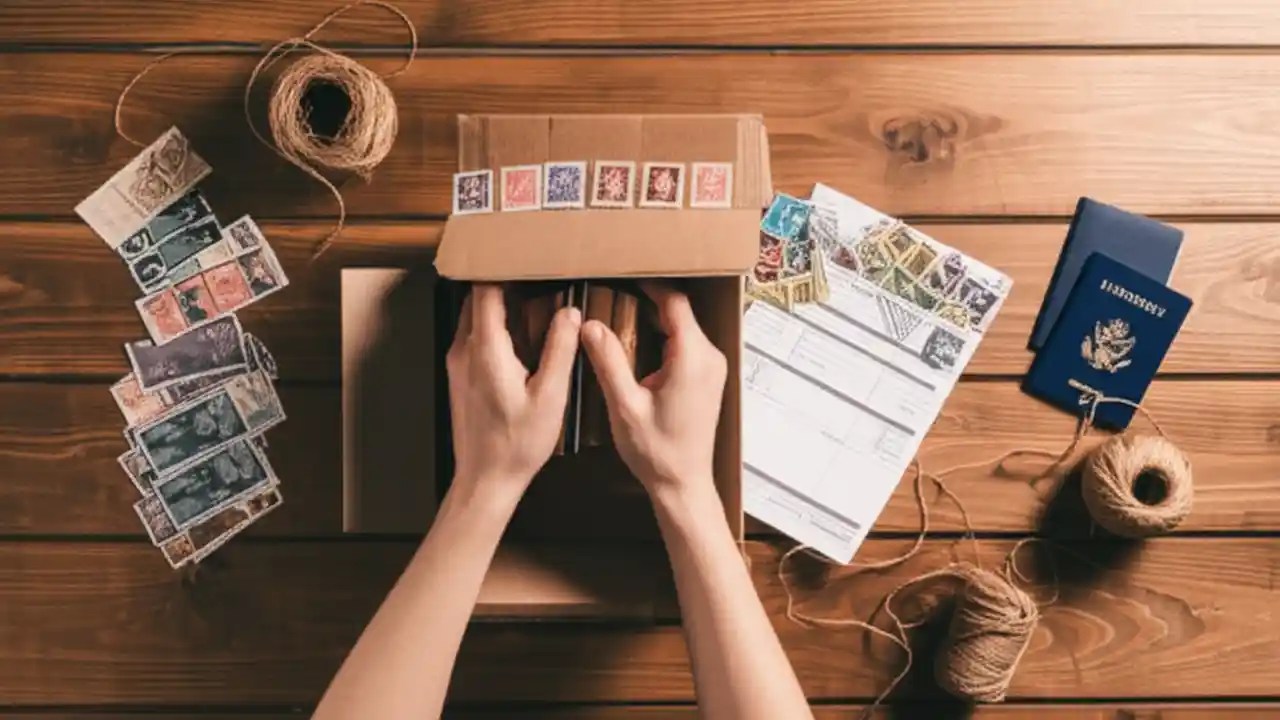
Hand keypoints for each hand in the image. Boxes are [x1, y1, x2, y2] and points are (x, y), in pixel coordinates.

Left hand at [447, 284, 580, 502]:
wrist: (485, 479)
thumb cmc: (519, 444)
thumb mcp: (551, 397)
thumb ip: (559, 350)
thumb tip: (571, 312)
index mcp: (486, 350)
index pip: (485, 289)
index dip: (504, 268)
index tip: (528, 258)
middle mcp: (464, 350)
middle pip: (476, 297)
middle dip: (502, 280)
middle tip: (534, 272)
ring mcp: (457, 363)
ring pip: (472, 315)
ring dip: (496, 302)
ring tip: (529, 295)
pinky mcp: (458, 375)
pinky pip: (472, 334)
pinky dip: (491, 322)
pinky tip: (517, 332)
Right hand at [580, 282, 726, 501]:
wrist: (683, 484)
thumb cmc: (656, 451)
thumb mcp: (625, 406)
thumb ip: (608, 362)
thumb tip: (590, 324)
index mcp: (693, 358)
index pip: (675, 303)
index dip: (649, 285)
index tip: (622, 276)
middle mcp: (709, 358)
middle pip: (680, 312)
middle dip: (648, 299)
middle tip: (612, 291)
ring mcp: (711, 368)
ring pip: (683, 327)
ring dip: (655, 318)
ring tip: (619, 311)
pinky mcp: (707, 379)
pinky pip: (686, 344)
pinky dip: (663, 336)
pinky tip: (636, 342)